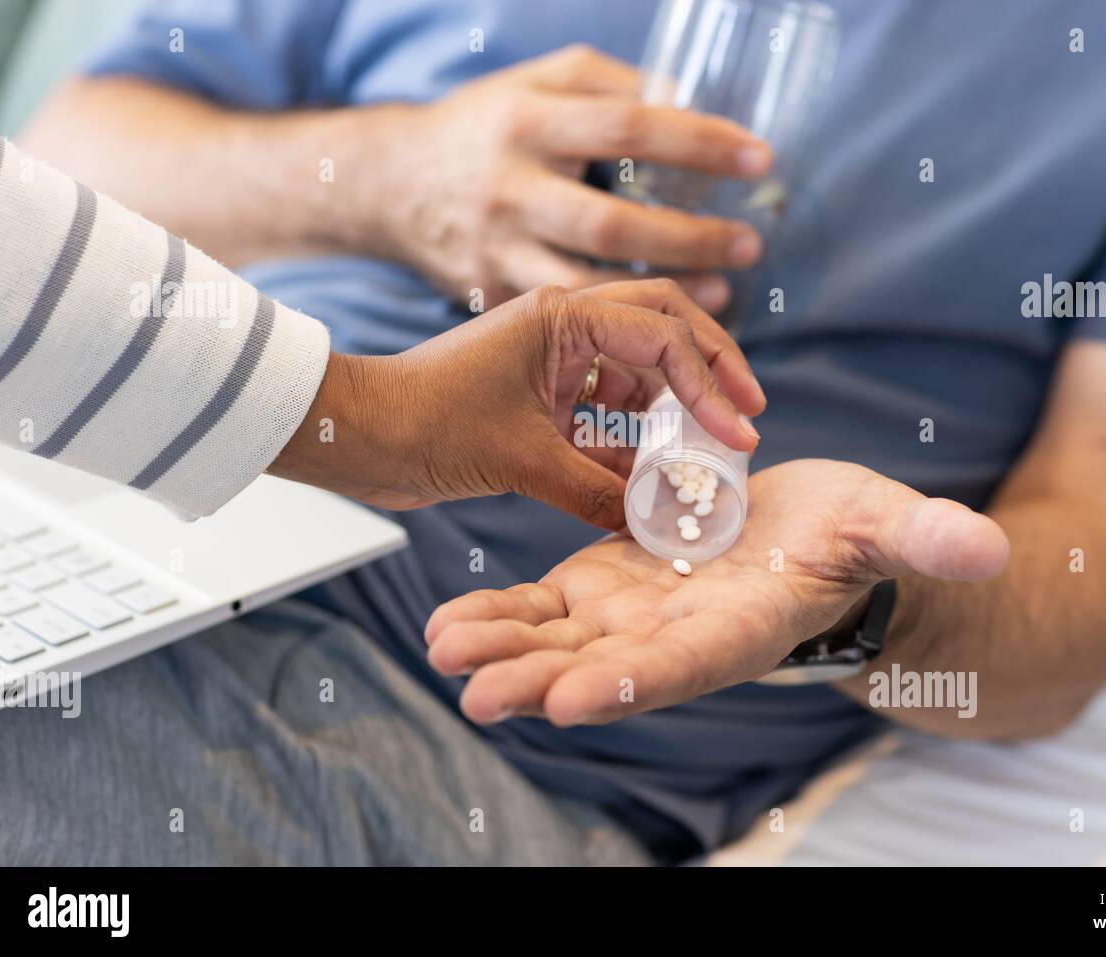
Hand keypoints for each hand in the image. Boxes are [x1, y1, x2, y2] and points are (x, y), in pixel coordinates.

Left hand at [270, 279, 764, 526]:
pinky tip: (651, 477)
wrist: (358, 437)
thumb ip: (595, 492)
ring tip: (704, 453)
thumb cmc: (425, 425)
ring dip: (673, 408)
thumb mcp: (521, 461)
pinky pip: (606, 412)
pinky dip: (632, 440)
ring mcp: (554, 360)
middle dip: (712, 368)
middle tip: (748, 414)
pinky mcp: (541, 396)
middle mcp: (564, 327)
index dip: (712, 382)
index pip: (664, 335)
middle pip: (665, 328)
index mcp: (563, 317)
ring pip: (638, 372)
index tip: (741, 430)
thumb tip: (653, 526)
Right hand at [361, 45, 771, 310]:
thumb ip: (607, 84)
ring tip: (725, 290)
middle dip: (691, 237)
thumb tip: (684, 96)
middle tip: (749, 243)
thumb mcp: (534, 83)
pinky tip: (663, 320)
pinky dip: (618, 320)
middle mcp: (509, 187)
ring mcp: (496, 249)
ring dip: (663, 294)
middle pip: (613, 222)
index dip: (697, 142)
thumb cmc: (481, 127)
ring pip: (589, 284)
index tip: (758, 159)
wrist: (388, 185)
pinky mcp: (489, 294)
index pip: (627, 127)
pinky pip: (565, 315)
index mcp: (527, 122)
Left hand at [424, 459, 1009, 724]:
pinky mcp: (605, 585)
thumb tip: (991, 550)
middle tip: (478, 695)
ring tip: (441, 649)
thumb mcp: (882, 520)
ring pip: (562, 640)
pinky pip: (546, 608)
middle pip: (607, 665)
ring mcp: (635, 614)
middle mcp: (680, 635)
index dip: (638, 681)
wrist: (804, 540)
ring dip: (504, 647)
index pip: (691, 663)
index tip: (577, 700)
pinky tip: (445, 625)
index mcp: (742, 625)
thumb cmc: (851, 536)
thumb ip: (922, 537)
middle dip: (543, 680)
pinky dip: (502, 616)